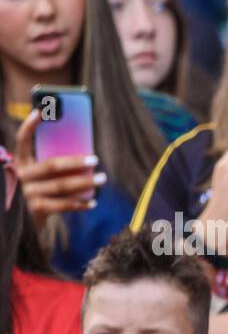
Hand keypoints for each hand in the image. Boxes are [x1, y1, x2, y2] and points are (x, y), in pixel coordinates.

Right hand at [13, 110, 102, 227]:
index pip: (22, 141)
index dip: (29, 126)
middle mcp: (21, 176)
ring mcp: (27, 193)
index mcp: (20, 162)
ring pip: (61, 186)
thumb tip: (83, 158)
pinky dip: (80, 203)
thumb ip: (51, 166)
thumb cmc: (37, 192)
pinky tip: (93, 201)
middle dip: (75, 162)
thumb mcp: (38, 176)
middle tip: (96, 159)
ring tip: (102, 179)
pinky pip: (63, 205)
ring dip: (84, 183)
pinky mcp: (36, 210)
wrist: (21, 222)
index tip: (40, 111)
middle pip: (52, 166)